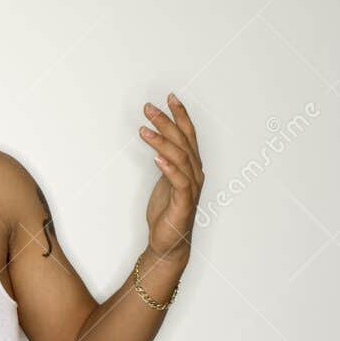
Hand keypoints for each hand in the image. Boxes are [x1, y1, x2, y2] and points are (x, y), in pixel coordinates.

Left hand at [139, 92, 203, 258]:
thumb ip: (166, 162)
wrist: (168, 242)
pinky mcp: (183, 203)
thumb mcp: (165, 181)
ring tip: (144, 129)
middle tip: (148, 108)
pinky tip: (157, 158)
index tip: (170, 98)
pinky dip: (168, 168)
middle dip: (167, 122)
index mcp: (191, 167)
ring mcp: (191, 188)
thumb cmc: (167, 212)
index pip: (188, 135)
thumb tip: (158, 144)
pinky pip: (179, 181)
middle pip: (183, 141)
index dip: (180, 115)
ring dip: (162, 141)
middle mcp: (195, 174)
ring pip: (180, 158)